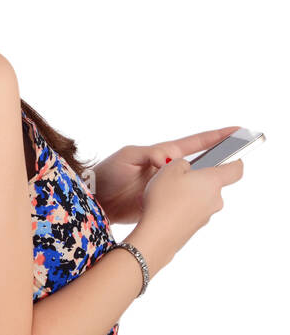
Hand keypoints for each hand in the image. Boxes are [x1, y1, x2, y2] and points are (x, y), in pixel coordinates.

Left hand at [90, 126, 239, 224]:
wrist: (96, 199)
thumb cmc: (109, 173)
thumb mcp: (128, 156)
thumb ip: (150, 154)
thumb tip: (168, 159)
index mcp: (163, 154)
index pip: (195, 143)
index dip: (216, 137)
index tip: (237, 130)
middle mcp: (170, 170)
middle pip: (202, 165)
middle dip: (220, 163)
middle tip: (238, 161)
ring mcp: (169, 188)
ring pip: (196, 184)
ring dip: (208, 184)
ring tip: (220, 186)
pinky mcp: (166, 203)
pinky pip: (185, 201)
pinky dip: (195, 202)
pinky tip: (202, 204)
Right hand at [137, 147, 244, 263]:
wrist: (158, 234)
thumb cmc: (164, 200)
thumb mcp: (168, 169)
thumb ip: (181, 162)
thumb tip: (186, 167)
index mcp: (213, 181)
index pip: (236, 168)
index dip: (233, 160)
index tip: (228, 156)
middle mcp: (215, 198)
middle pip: (212, 184)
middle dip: (197, 179)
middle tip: (177, 176)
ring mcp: (206, 214)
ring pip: (200, 199)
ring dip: (188, 194)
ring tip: (165, 194)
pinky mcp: (195, 226)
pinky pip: (191, 212)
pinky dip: (181, 208)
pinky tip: (163, 208)